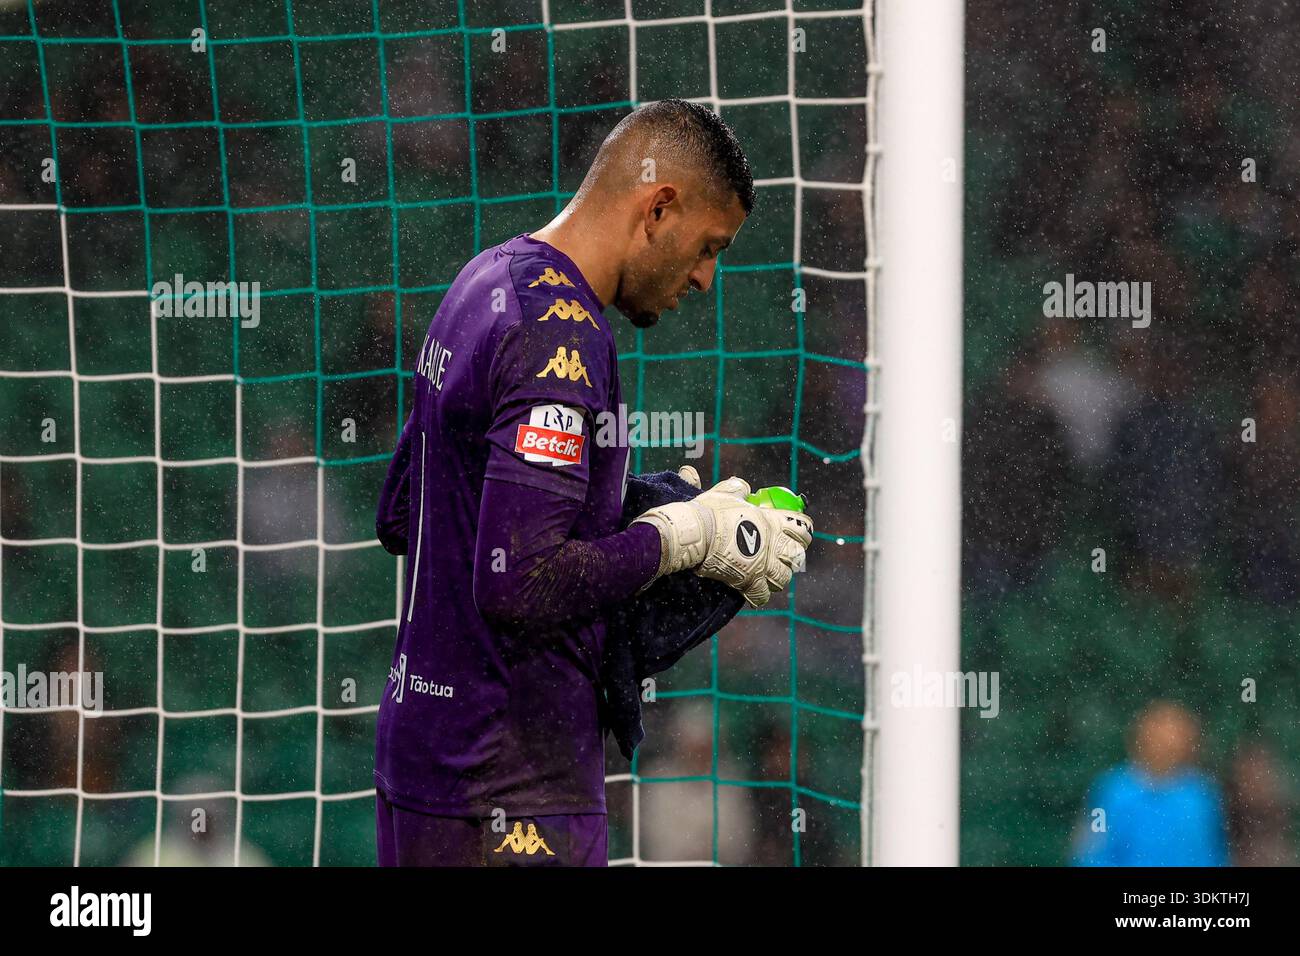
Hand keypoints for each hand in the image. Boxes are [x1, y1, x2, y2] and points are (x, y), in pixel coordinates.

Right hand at [632, 476, 813, 606]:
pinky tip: (754, 593)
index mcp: (771, 522)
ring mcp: (762, 565)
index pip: (801, 527)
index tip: (799, 535)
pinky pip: (762, 595)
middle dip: (793, 558)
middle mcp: (772, 544)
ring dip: (778, 578)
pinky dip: (759, 596)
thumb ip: (738, 489)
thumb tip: (743, 487)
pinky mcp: (749, 581)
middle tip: (784, 558)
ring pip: (783, 578)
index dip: (803, 532)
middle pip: (797, 556)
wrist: (696, 533)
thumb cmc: (711, 511)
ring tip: (770, 576)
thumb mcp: (726, 493)